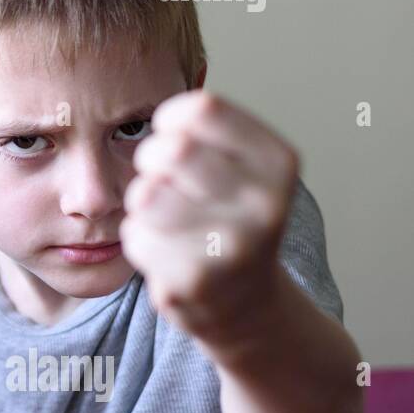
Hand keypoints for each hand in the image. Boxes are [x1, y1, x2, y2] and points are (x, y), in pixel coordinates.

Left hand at [120, 90, 298, 342]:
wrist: (248, 303)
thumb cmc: (230, 216)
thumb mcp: (243, 165)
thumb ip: (207, 129)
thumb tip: (163, 119)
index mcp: (278, 164)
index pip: (203, 109)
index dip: (171, 120)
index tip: (175, 137)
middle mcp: (264, 206)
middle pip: (172, 150)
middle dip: (151, 158)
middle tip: (162, 176)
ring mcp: (230, 248)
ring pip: (145, 194)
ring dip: (142, 202)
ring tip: (167, 216)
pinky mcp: (193, 282)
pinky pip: (135, 235)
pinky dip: (140, 239)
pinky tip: (168, 252)